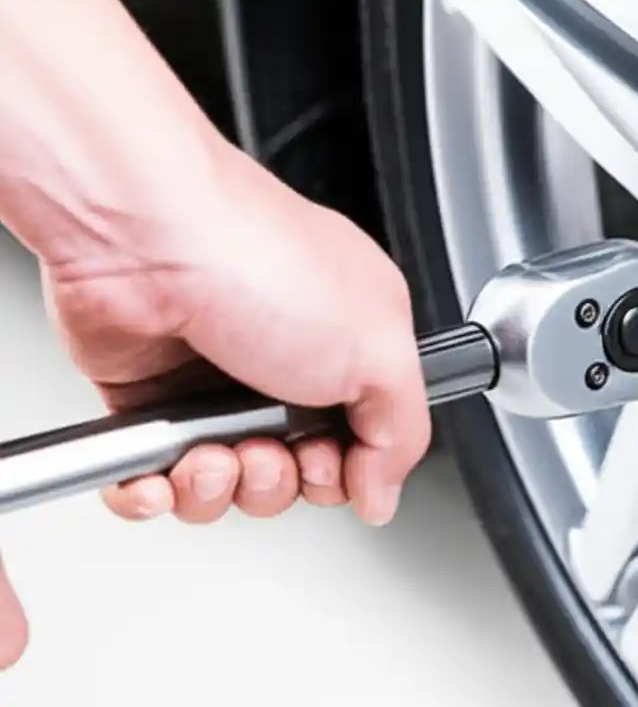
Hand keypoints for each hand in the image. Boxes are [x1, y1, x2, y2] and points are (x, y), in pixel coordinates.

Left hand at [41, 147, 431, 526]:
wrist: (142, 236)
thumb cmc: (256, 258)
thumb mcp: (380, 353)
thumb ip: (403, 434)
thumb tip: (384, 492)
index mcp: (351, 344)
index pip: (364, 443)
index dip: (348, 471)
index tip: (333, 460)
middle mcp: (286, 364)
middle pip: (295, 475)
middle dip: (280, 482)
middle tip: (269, 448)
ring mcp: (214, 384)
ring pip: (225, 486)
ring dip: (217, 488)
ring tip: (211, 450)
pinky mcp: (149, 401)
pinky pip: (153, 480)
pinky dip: (154, 492)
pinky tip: (161, 474)